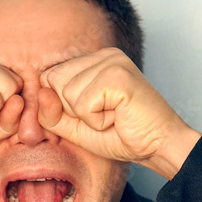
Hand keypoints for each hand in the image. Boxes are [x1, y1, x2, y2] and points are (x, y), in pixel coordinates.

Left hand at [38, 47, 200, 178]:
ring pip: (67, 94)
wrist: (160, 146)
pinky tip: (118, 117)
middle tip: (105, 116)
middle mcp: (103, 54)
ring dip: (87, 117)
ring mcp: (112, 62)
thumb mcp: (77, 128)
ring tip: (113, 116)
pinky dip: (97, 121)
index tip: (94, 115)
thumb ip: (52, 114)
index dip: (62, 106)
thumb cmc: (122, 136)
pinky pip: (83, 104)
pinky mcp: (117, 76)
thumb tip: (42, 92)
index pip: (50, 77)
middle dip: (73, 110)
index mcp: (93, 60)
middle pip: (54, 82)